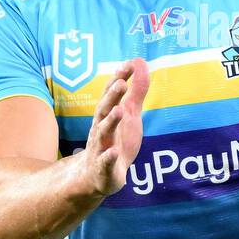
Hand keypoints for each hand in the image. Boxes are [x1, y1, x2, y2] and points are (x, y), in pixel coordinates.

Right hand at [78, 57, 149, 196]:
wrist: (98, 175)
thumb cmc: (116, 139)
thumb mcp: (130, 114)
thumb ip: (136, 91)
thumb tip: (140, 63)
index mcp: (108, 115)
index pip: (111, 94)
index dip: (118, 79)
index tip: (128, 65)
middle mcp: (101, 128)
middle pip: (104, 110)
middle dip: (112, 97)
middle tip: (121, 83)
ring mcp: (101, 148)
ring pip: (104, 133)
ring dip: (111, 121)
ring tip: (120, 110)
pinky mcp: (104, 168)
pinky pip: (105, 162)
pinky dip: (108, 157)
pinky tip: (114, 152)